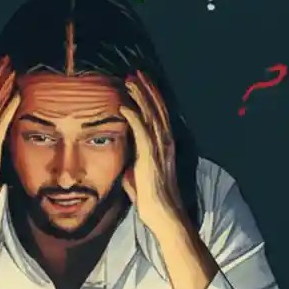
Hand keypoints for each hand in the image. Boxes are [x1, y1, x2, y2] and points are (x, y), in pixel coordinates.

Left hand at [119, 71, 183, 231]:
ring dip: (141, 97)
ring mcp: (159, 150)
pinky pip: (142, 131)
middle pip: (158, 109)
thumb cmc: (152, 202)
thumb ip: (134, 172)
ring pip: (151, 115)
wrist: (163, 215)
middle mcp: (165, 144)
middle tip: (137, 72)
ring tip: (131, 80)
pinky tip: (124, 105)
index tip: (142, 84)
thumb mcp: (139, 181)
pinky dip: (134, 116)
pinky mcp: (150, 157)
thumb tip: (126, 170)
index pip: (160, 116)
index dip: (152, 99)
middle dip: (148, 89)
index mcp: (164, 148)